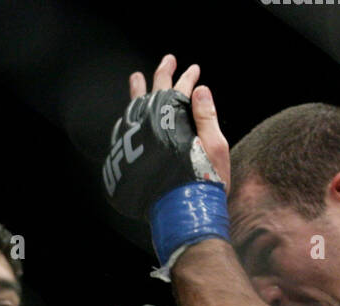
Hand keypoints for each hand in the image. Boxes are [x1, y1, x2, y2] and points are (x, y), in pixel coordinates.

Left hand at [128, 55, 229, 191]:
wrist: (184, 212)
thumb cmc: (205, 182)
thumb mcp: (215, 146)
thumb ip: (206, 116)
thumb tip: (199, 89)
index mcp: (175, 122)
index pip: (181, 91)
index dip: (188, 78)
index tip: (193, 69)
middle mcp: (152, 127)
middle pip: (156, 93)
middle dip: (163, 74)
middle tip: (168, 59)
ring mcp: (138, 142)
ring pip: (134, 109)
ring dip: (138, 92)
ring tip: (136, 79)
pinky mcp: (129, 158)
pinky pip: (124, 131)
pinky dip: (128, 119)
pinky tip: (128, 115)